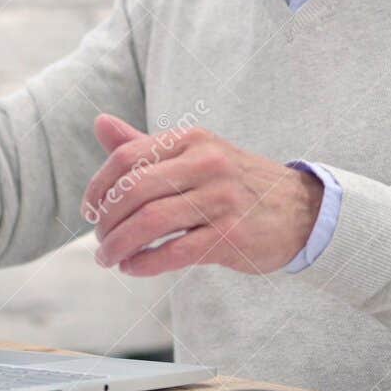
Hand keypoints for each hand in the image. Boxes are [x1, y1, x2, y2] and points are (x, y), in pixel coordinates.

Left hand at [82, 114, 322, 276]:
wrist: (301, 210)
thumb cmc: (234, 183)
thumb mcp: (193, 154)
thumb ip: (144, 144)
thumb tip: (99, 123)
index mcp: (191, 139)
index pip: (126, 158)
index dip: (98, 187)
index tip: (90, 211)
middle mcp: (206, 163)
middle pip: (134, 191)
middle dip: (106, 221)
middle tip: (99, 242)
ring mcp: (220, 199)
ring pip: (149, 222)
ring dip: (119, 246)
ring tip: (109, 259)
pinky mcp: (231, 235)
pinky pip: (174, 251)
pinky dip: (144, 263)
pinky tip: (133, 268)